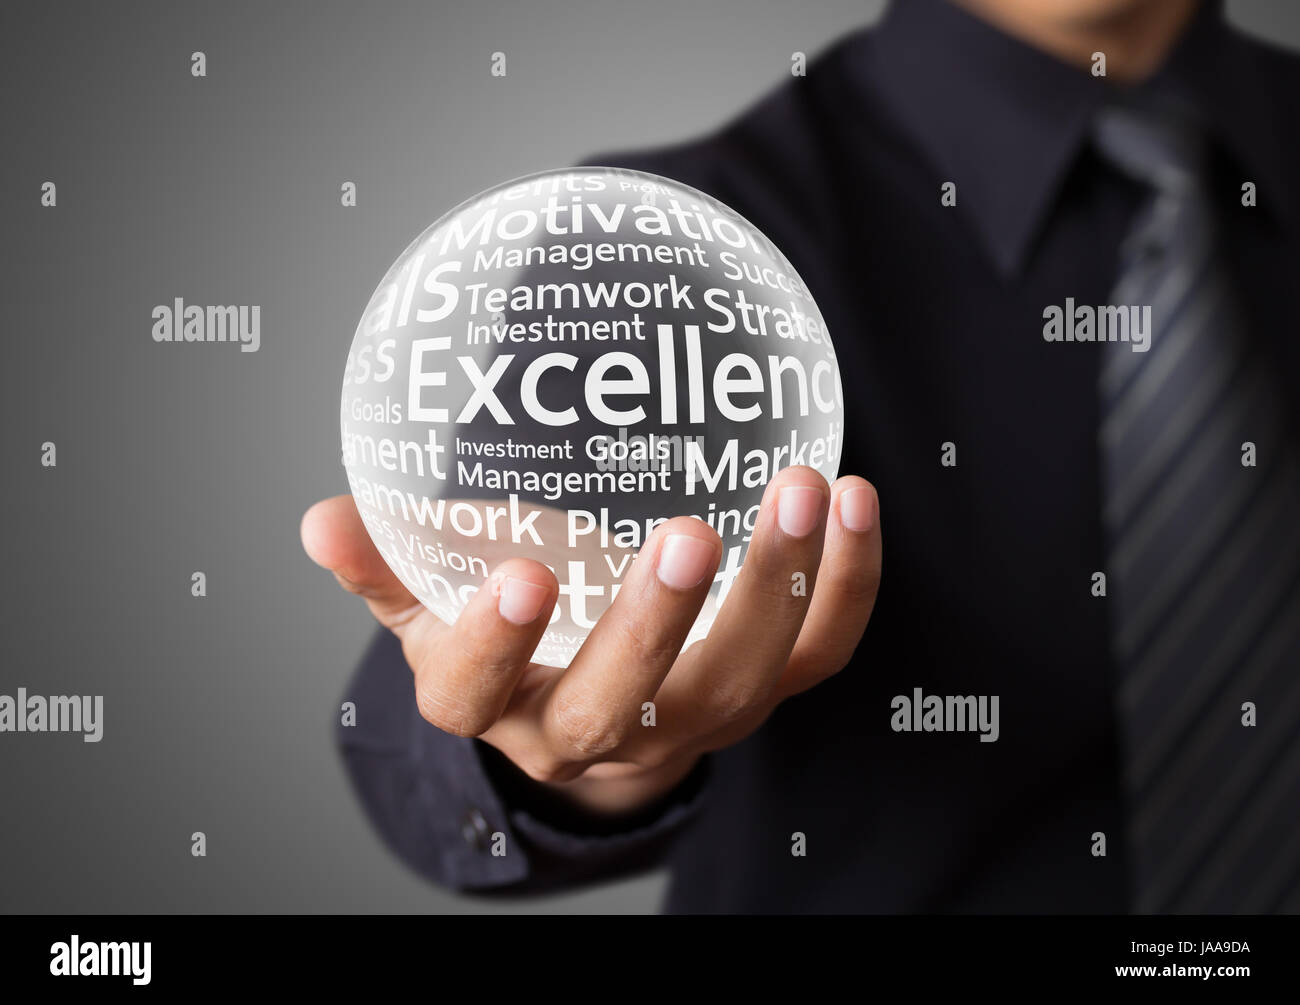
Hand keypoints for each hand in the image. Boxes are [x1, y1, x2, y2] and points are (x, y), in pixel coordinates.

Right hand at [300, 466, 880, 815]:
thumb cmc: (511, 637)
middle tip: (683, 534)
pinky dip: (847, 587)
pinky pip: (817, 658)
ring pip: (737, 683)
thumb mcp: (432, 606)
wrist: (595, 704)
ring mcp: (686, 719)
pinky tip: (854, 502)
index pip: (475, 694)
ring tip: (805, 490)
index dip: (495, 646)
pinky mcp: (759, 693)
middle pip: (619, 707)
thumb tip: (321, 519)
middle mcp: (590, 728)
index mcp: (496, 703)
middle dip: (653, 628)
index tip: (522, 574)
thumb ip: (385, 564)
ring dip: (776, 591)